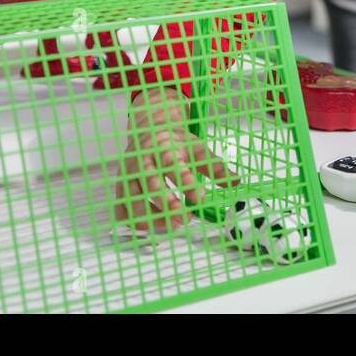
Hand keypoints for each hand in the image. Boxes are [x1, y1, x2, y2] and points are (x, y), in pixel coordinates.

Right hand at [113, 85, 237, 233]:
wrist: (149, 128)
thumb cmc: (175, 142)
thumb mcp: (197, 147)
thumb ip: (213, 166)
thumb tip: (235, 181)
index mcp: (162, 146)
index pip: (172, 163)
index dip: (185, 181)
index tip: (200, 198)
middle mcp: (142, 160)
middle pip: (150, 182)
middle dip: (166, 203)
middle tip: (183, 218)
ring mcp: (129, 173)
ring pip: (132, 197)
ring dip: (149, 215)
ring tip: (169, 226)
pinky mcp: (121, 185)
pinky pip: (120, 206)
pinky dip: (131, 219)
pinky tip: (148, 228)